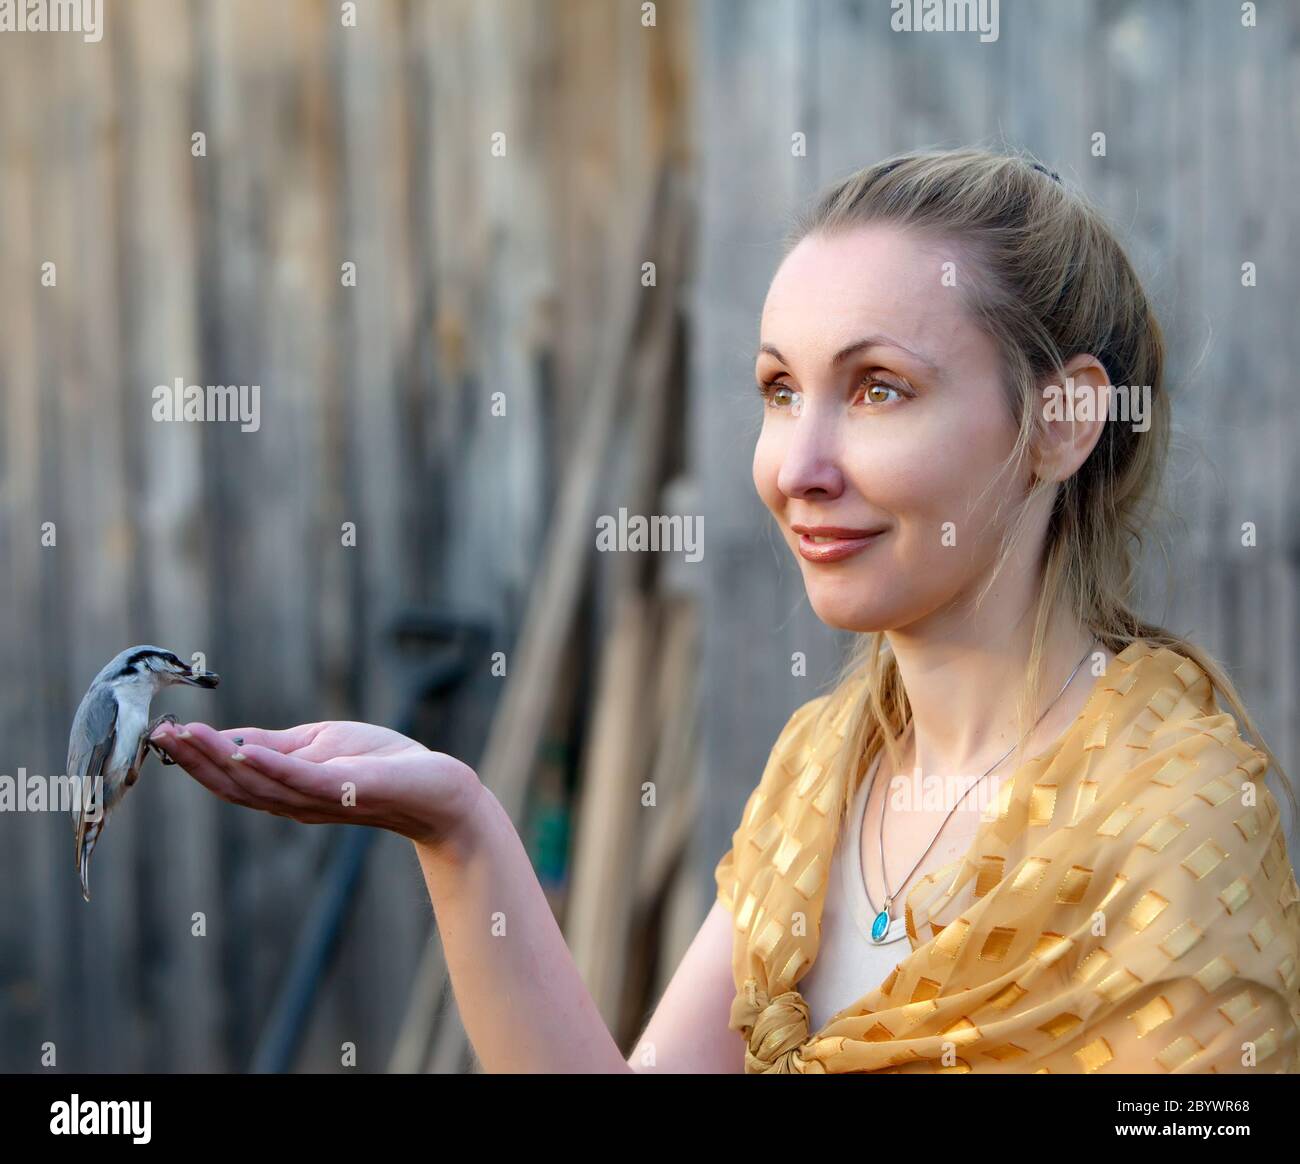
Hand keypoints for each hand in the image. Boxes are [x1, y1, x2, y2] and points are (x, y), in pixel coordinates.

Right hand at [150, 719, 482, 848]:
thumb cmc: (381, 763)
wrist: (436, 787)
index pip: (231, 776)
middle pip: (233, 785)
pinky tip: (242, 748)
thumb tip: (228, 737)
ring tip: (186, 734)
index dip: (196, 757)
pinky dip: (269, 764)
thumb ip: (275, 744)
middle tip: (159, 733)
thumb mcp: (318, 745)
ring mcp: (318, 799)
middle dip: (195, 759)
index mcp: (286, 791)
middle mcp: (295, 802)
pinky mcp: (345, 789)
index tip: (162, 732)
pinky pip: (299, 779)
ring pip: (257, 783)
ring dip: (218, 759)